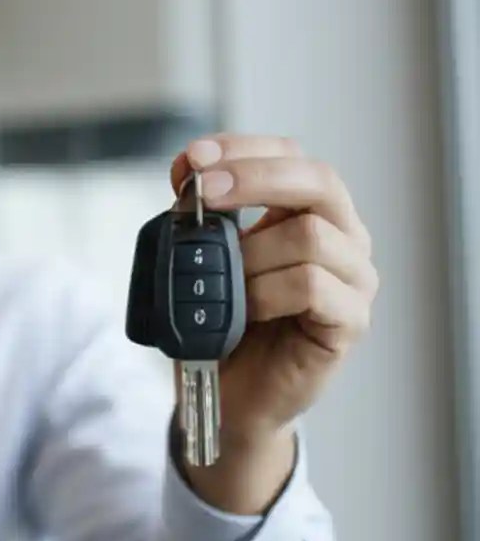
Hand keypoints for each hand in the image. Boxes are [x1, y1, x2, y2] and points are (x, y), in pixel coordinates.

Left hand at [168, 134, 378, 509]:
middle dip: (254, 178)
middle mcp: (343, 236)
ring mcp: (354, 279)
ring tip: (227, 282)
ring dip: (252, 254)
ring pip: (309, 236)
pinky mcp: (351, 321)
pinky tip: (245, 310)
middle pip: (316, 180)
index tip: (194, 159)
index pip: (290, 155)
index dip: (243, 148)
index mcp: (309, 210)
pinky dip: (266, 292)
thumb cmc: (221, 319)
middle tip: (207, 192)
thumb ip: (202, 212)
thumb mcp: (203, 256)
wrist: (229, 391)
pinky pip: (313, 286)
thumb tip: (187, 168)